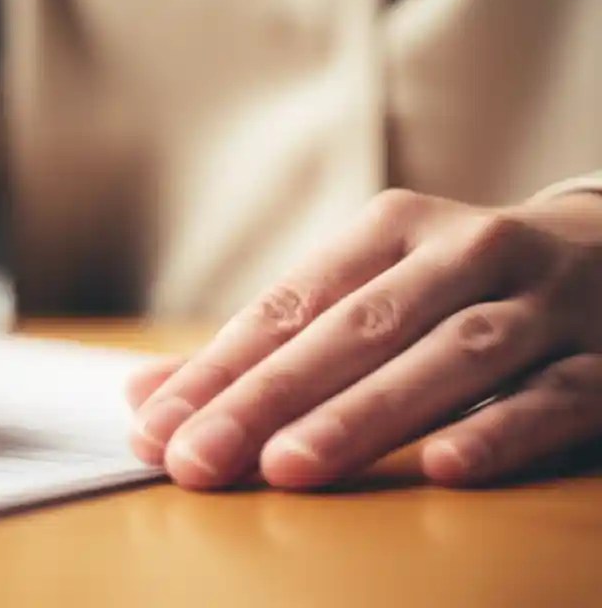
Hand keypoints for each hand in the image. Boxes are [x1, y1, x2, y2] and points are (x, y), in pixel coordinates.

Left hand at [128, 188, 601, 488]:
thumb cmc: (453, 287)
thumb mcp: (367, 291)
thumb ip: (264, 348)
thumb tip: (144, 396)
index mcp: (392, 230)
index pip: (290, 305)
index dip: (219, 369)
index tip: (156, 427)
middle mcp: (464, 253)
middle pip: (355, 330)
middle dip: (268, 398)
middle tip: (199, 458)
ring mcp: (540, 303)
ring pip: (448, 358)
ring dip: (365, 413)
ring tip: (290, 466)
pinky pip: (554, 396)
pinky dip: (500, 430)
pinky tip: (441, 468)